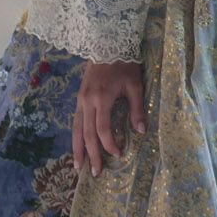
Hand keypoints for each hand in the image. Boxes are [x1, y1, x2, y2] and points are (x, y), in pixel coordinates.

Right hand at [74, 61, 146, 177]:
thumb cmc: (123, 64)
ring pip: (77, 129)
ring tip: (78, 166)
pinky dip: (76, 136)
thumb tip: (141, 132)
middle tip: (95, 173)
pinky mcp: (79, 98)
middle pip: (87, 133)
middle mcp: (87, 102)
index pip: (102, 129)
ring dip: (77, 149)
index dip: (109, 144)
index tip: (118, 154)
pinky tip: (77, 147)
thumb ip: (137, 109)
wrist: (106, 44)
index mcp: (101, 98)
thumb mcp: (135, 85)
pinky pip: (76, 121)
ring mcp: (81, 100)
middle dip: (91, 154)